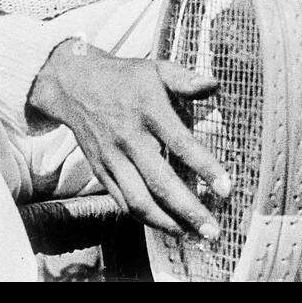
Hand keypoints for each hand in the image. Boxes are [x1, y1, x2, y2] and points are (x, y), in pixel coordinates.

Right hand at [29, 40, 231, 237]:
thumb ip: (186, 80)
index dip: (205, 167)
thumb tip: (215, 84)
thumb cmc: (125, 78)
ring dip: (167, 222)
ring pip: (139, 200)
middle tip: (213, 230)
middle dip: (189, 210)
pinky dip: (144, 218)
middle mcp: (130, 138)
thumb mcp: (157, 69)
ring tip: (192, 234)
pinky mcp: (101, 171)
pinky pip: (123, 201)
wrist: (75, 86)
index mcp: (149, 110)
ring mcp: (112, 158)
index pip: (181, 144)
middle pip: (160, 182)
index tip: (226, 188)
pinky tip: (166, 225)